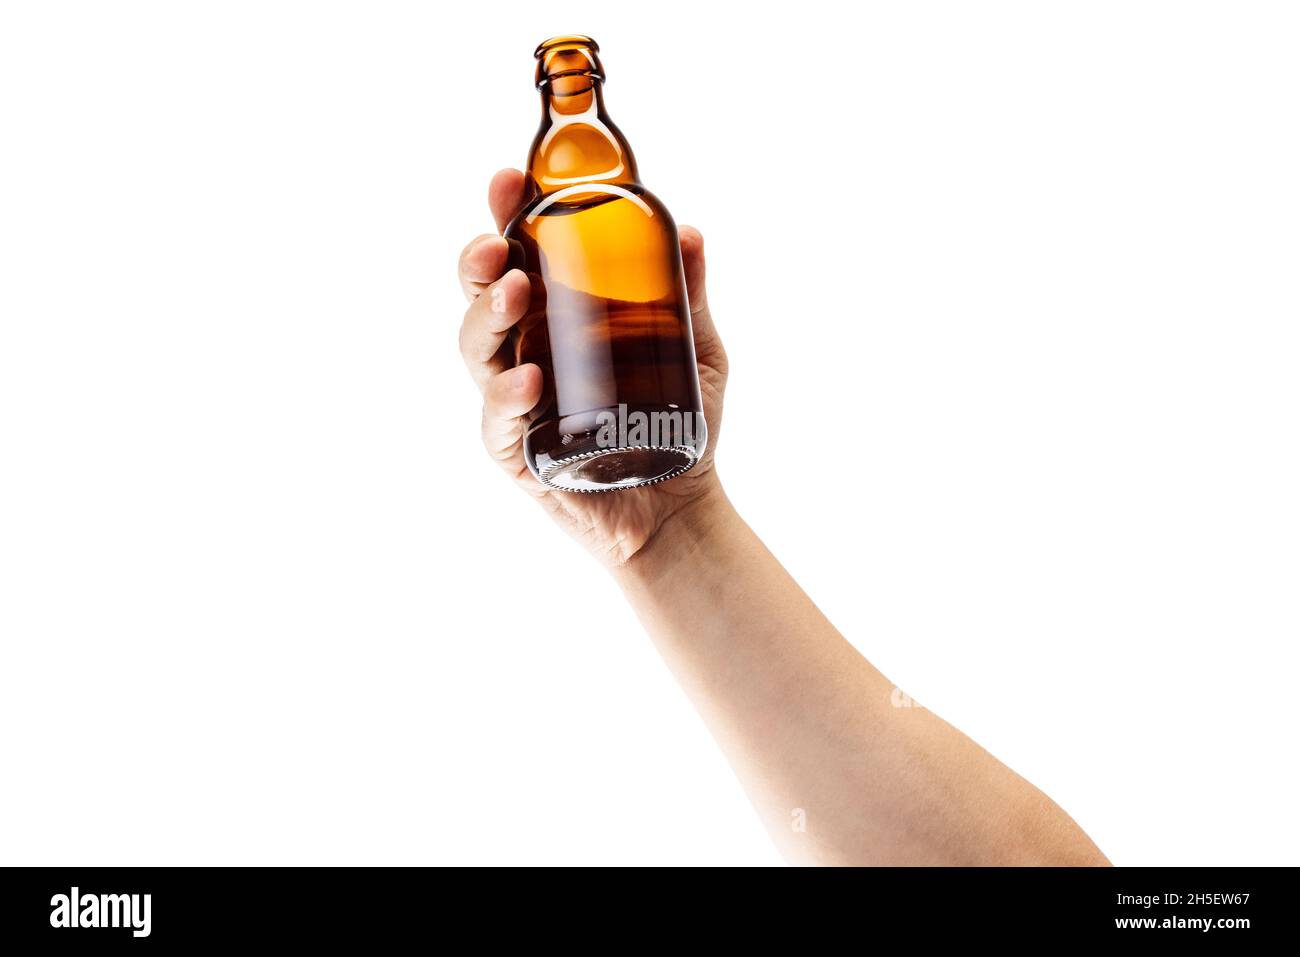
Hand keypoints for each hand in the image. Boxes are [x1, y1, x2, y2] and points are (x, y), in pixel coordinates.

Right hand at [458, 169, 728, 566]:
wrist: (681, 508)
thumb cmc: (679, 425)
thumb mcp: (696, 351)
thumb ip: (688, 295)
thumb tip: (690, 231)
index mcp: (557, 318)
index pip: (519, 257)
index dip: (506, 216)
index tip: (510, 181)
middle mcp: (526, 352)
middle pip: (481, 297)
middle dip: (479, 263)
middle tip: (498, 245)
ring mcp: (517, 404)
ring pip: (477, 351)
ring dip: (486, 317)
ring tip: (514, 293)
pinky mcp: (520, 455)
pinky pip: (497, 424)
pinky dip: (506, 400)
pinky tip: (528, 380)